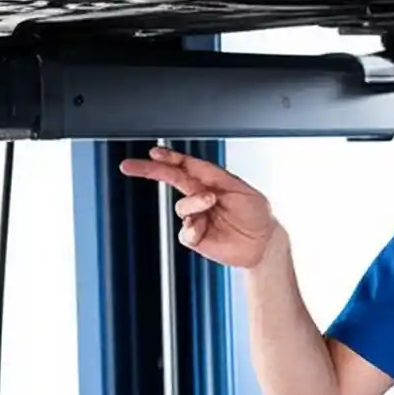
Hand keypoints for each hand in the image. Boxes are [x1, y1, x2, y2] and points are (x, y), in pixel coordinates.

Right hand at [119, 146, 278, 267]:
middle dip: (150, 170)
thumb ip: (214, 178)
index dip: (169, 157)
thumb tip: (191, 176)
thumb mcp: (239, 187)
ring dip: (193, 202)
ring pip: (181, 206)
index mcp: (211, 181)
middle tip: (129, 166)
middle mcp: (201, 197)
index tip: (154, 152)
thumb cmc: (257, 213)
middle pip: (171, 179)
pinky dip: (194, 228)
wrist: (264, 242)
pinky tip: (206, 228)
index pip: (185, 166)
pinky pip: (185, 231)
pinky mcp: (196, 237)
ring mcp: (197, 216)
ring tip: (211, 203)